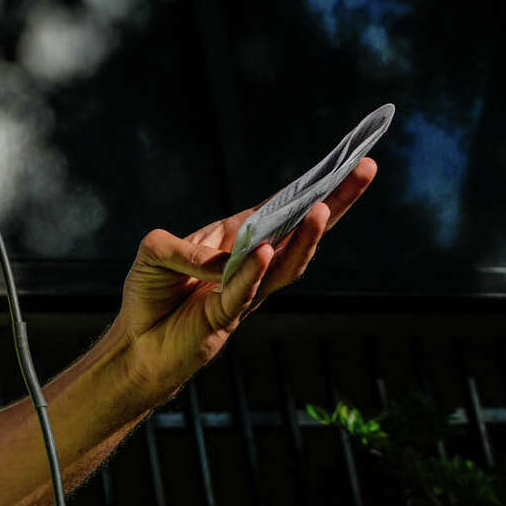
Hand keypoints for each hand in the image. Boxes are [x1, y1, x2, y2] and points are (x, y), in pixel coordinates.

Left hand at [113, 157, 376, 399]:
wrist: (139, 343)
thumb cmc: (150, 294)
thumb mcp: (154, 252)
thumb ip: (180, 247)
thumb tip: (217, 260)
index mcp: (236, 239)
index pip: (279, 208)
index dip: (308, 187)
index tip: (346, 161)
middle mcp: (250, 263)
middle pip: (300, 231)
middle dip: (334, 202)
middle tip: (366, 170)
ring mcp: (245, 291)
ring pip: (284, 263)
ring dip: (304, 237)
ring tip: (321, 209)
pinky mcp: (226, 317)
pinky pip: (243, 290)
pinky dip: (253, 271)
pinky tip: (264, 251)